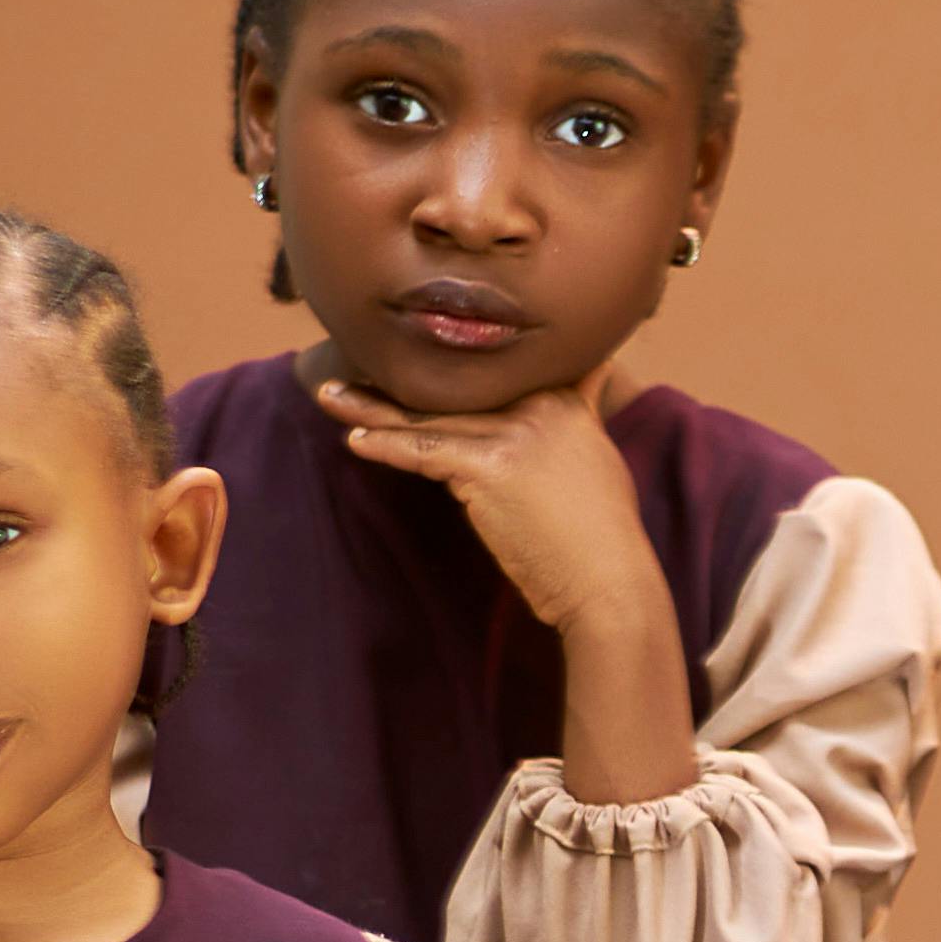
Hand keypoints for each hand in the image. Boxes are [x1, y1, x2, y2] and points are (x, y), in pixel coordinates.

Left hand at [314, 376, 673, 646]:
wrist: (610, 584)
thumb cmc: (603, 534)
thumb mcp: (598, 455)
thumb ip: (580, 410)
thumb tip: (590, 373)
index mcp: (562, 397)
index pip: (490, 375)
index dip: (445, 370)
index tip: (405, 357)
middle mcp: (539, 405)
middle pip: (453, 391)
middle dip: (399, 381)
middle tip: (350, 364)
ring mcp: (513, 433)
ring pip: (430, 415)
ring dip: (372, 407)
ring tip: (330, 393)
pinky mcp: (488, 467)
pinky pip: (423, 450)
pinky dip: (386, 446)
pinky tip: (354, 440)